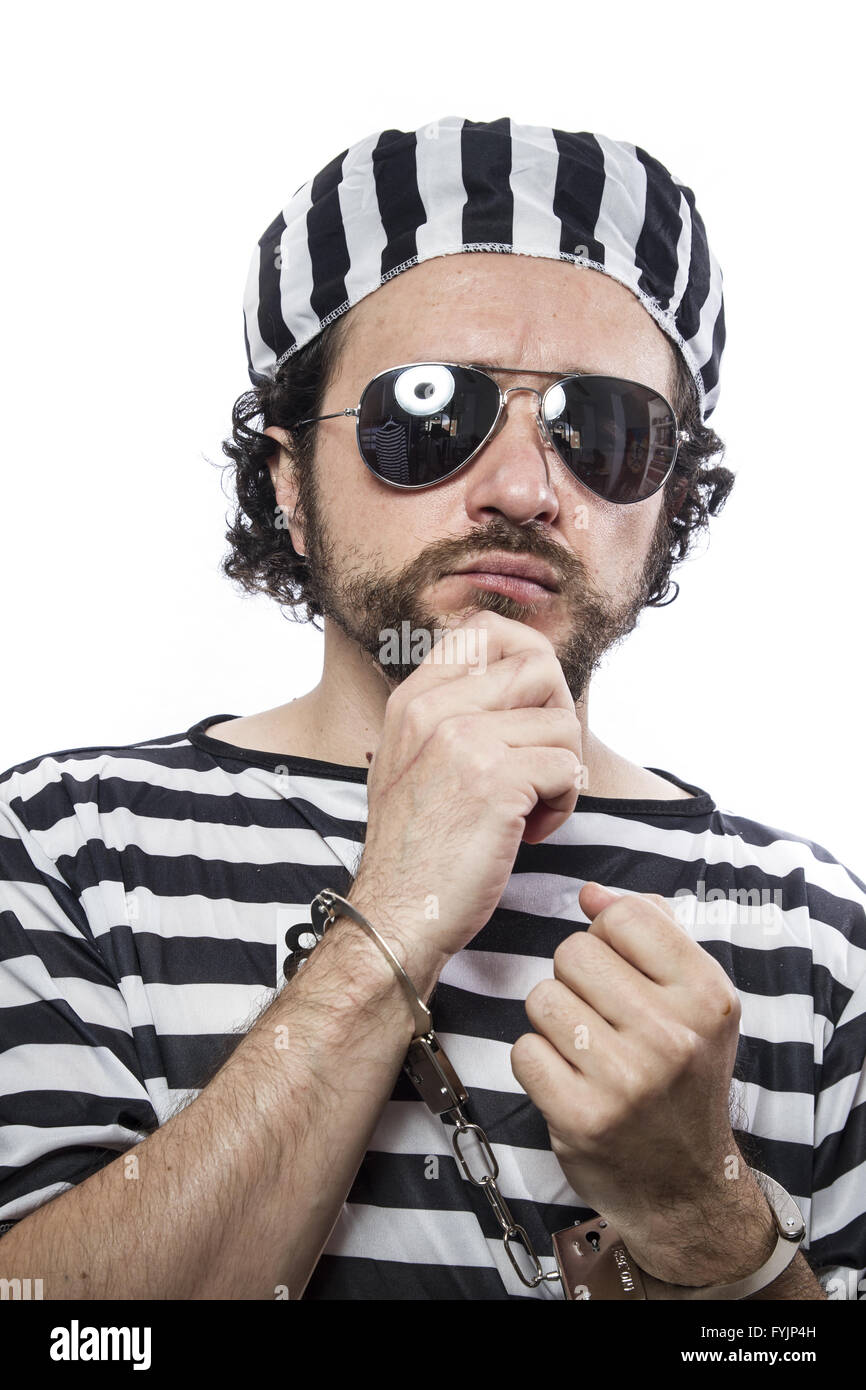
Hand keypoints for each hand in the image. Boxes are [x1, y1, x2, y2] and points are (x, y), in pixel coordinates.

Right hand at [351, 611, 582, 979]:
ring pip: (562, 724)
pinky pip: (568, 769)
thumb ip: (451, 714)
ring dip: (561, 772)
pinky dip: (563, 805)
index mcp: (414, 699)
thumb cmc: (417, 849)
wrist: (396, 915)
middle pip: (539, 666)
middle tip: (538, 767)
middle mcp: (434, 709)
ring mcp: (462, 741)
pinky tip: (529, 831)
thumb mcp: (411, 761)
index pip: (485, 630)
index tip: (528, 710)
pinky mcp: (494, 780)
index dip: (527, 660)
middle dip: (557, 719)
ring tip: (528, 809)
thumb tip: (524, 672)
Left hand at [511, 882, 776, 1285]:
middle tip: (600, 1016)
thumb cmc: (682, 1076)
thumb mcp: (693, 999)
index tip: (621, 968)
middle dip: (576, 978)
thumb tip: (590, 893)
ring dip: (553, 1020)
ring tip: (586, 1048)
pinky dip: (538, 1061)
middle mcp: (672, 1037)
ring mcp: (626, 1081)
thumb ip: (650, 932)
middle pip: (573, 952)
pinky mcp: (581, 1117)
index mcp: (706, 996)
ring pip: (541, 997)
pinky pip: (524, 1049)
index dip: (608, 935)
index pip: (625, 917)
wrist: (684, 1183)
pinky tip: (569, 1079)